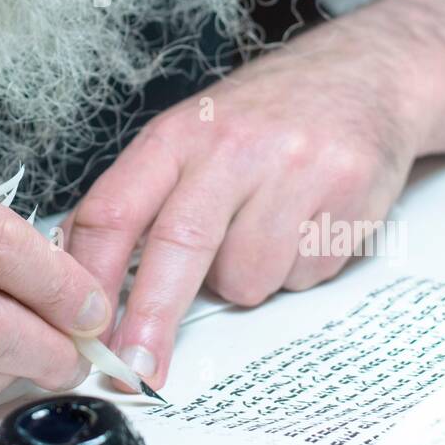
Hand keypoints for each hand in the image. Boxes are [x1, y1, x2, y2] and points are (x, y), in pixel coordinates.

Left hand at [66, 0, 444, 390]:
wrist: (362, 74)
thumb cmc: (263, 119)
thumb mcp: (190, 138)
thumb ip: (142, 199)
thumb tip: (85, 275)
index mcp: (178, 134)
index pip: (115, 209)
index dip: (89, 277)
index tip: (81, 330)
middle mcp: (233, 146)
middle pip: (179, 246)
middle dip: (152, 317)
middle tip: (136, 369)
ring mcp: (295, 169)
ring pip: (247, 277)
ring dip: (246, 279)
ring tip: (264, 230)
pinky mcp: (348, 195)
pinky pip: (303, 276)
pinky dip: (297, 268)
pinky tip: (306, 223)